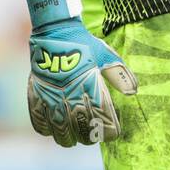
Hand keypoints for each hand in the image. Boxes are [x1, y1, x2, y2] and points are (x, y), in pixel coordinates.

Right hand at [24, 0, 136, 146]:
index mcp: (90, 86)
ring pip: (59, 130)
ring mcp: (51, 96)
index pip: (103, 118)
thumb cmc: (84, 44)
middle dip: (89, 137)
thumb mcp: (106, 56)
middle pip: (81, 129)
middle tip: (92, 136)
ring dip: (67, 138)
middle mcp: (70, 95)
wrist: (55, 30)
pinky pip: (38, 120)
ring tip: (72, 139)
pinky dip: (46, 129)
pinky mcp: (36, 94)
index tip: (112, 133)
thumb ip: (120, 75)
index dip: (110, 130)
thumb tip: (133, 92)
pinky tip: (52, 130)